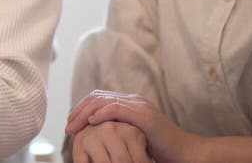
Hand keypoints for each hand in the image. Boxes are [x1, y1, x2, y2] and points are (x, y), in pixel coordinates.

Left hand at [66, 90, 205, 162]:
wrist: (185, 153)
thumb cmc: (159, 149)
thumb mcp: (132, 136)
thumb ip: (117, 129)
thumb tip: (94, 133)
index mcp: (130, 103)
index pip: (98, 98)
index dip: (81, 108)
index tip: (71, 123)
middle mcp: (133, 100)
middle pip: (97, 97)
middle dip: (78, 110)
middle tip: (67, 126)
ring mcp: (139, 105)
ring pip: (103, 101)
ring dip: (84, 113)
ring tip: (73, 126)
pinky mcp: (143, 115)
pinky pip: (117, 109)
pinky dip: (101, 114)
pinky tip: (91, 122)